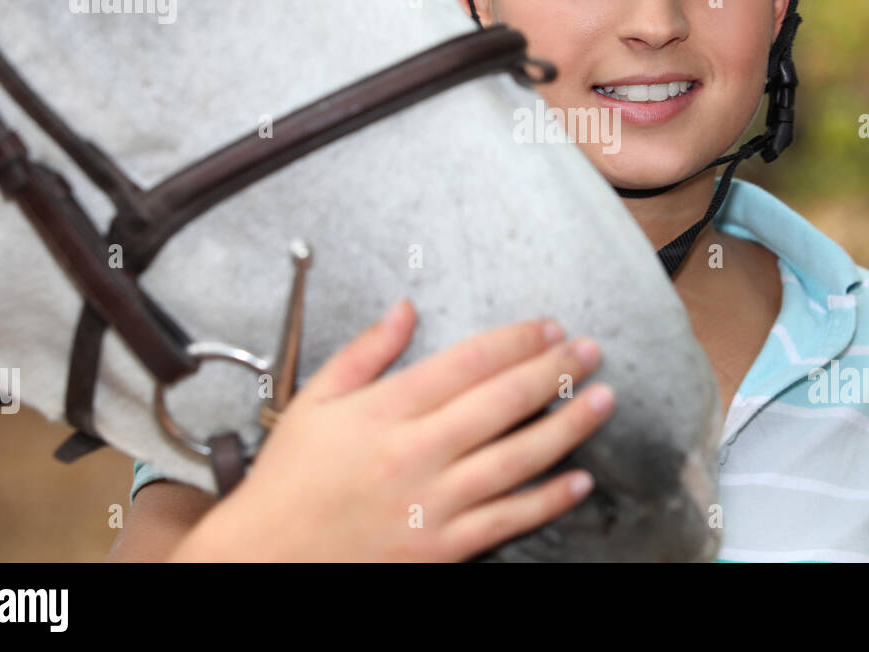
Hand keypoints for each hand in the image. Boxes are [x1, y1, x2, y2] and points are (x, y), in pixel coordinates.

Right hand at [168, 299, 612, 560]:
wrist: (266, 558)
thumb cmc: (290, 479)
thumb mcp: (314, 401)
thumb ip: (365, 352)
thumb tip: (405, 309)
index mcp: (386, 410)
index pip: (468, 363)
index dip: (516, 340)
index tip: (549, 326)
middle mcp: (416, 452)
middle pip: (502, 401)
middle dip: (555, 370)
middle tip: (590, 350)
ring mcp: (433, 502)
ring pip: (516, 457)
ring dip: (568, 426)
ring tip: (603, 399)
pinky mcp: (442, 546)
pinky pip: (506, 519)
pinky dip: (547, 500)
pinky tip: (578, 479)